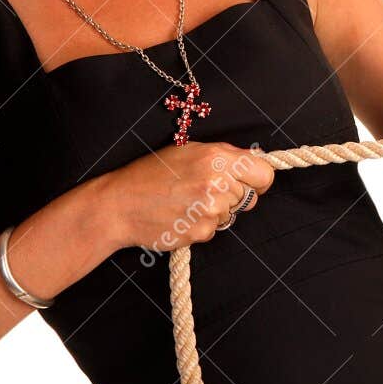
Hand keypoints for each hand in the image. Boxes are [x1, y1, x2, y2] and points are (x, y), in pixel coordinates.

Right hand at [102, 141, 275, 251]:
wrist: (118, 205)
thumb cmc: (151, 175)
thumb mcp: (188, 151)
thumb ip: (224, 156)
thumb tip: (256, 163)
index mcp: (217, 157)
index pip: (263, 173)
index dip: (259, 181)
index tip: (253, 184)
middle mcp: (217, 182)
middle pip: (249, 197)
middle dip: (233, 196)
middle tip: (203, 192)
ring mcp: (210, 209)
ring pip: (231, 215)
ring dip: (215, 212)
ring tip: (186, 202)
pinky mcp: (201, 231)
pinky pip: (214, 230)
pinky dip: (201, 226)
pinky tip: (180, 216)